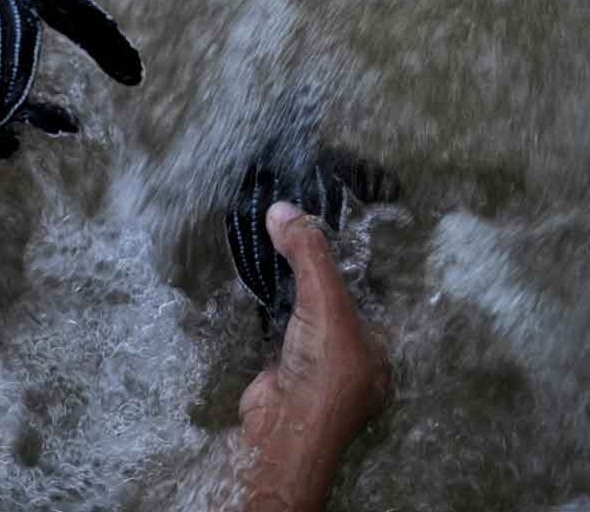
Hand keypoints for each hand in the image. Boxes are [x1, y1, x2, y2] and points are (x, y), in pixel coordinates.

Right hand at [239, 202, 390, 511]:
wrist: (283, 427)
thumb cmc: (323, 370)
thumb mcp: (325, 302)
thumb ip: (308, 255)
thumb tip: (282, 208)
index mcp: (376, 349)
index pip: (359, 297)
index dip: (336, 268)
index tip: (313, 237)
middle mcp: (351, 363)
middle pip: (329, 307)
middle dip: (309, 281)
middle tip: (287, 242)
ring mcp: (315, 374)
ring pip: (303, 323)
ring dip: (287, 298)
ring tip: (271, 258)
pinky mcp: (283, 376)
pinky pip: (279, 336)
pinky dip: (268, 316)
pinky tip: (258, 294)